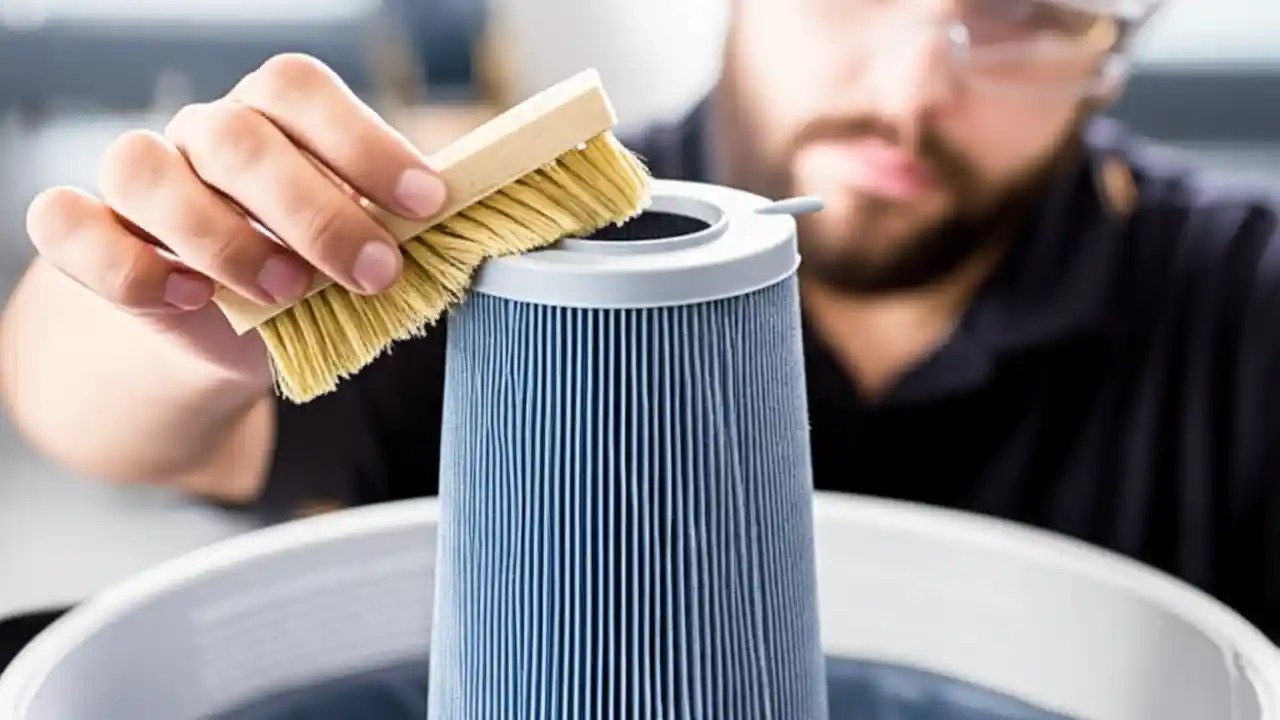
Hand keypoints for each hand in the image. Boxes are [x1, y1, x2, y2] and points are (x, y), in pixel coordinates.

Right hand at [24, 53, 446, 383]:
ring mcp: (138, 180)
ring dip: (222, 236)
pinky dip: (127, 265)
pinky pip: (69, 225)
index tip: (427, 203)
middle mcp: (202, 135)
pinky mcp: (87, 235)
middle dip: (313, 208)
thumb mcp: (359, 250)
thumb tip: (480, 226)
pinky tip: (189, 297)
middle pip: (235, 135)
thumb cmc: (306, 273)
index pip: (301, 89)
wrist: (226, 333)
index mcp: (273, 118)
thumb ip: (397, 230)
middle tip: (373, 270)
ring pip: (142, 168)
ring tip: (286, 292)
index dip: (365, 142)